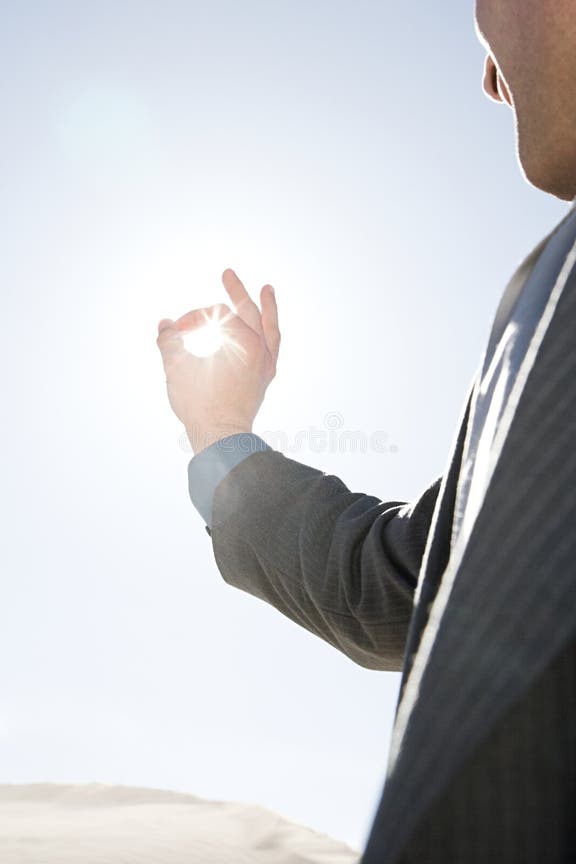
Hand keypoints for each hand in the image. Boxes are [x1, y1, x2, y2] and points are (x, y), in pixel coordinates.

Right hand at [156, 269, 280, 453]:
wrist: (221, 437)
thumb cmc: (199, 404)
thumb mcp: (177, 369)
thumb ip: (169, 342)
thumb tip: (165, 325)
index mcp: (241, 339)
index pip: (215, 315)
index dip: (193, 318)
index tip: (176, 333)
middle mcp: (259, 348)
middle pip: (248, 311)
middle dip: (235, 291)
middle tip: (228, 273)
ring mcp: (266, 364)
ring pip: (270, 328)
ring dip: (268, 307)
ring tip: (268, 290)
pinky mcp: (265, 379)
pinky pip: (272, 347)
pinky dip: (269, 333)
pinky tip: (266, 331)